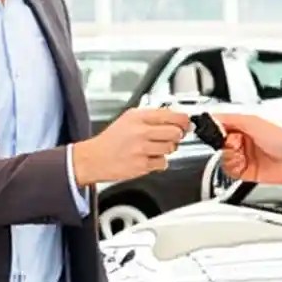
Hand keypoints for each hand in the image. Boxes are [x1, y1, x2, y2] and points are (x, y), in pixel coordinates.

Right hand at [74, 108, 190, 185]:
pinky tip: (149, 157)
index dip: (183, 120)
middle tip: (173, 136)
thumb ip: (151, 116)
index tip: (186, 123)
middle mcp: (140, 132)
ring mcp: (141, 149)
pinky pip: (163, 163)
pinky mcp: (142, 165)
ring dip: (167, 149)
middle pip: (175, 132)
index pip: (171, 115)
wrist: (94, 158)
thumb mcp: (128, 119)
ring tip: (155, 147)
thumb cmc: (111, 140)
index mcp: (138, 117)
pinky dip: (159, 162)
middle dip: (177, 135)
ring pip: (171, 148)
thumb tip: (176, 118)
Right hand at [215, 113, 281, 187]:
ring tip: (242, 154)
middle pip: (218, 143)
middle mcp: (242, 141)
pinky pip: (228, 171)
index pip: (220, 126)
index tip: (213, 131)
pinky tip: (243, 163)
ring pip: (221, 158)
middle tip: (236, 143)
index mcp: (244, 126)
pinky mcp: (244, 172)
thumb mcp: (254, 122)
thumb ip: (231, 118)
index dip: (215, 129)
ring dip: (230, 156)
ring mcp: (243, 157)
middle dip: (225, 144)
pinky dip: (233, 167)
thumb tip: (212, 117)